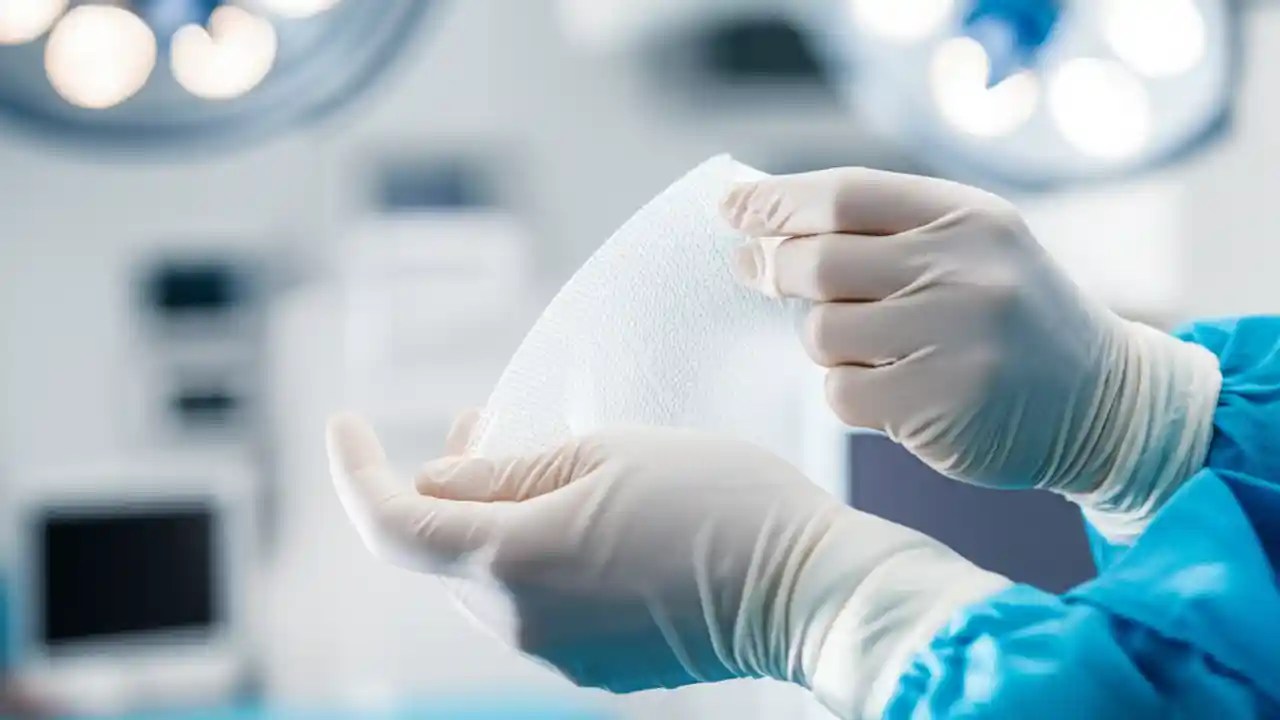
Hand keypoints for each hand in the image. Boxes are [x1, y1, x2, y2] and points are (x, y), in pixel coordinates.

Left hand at [327, 414, 1004, 715]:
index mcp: (514, 560)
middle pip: (441, 549)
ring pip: (486, 577)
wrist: (806, 590)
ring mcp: (558, 652)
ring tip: (533, 461)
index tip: (343, 421)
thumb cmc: (718, 502)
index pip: (392, 524)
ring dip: (488, 518)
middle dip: (441, 484)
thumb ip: (507, 472)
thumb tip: (440, 480)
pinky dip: (528, 554)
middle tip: (476, 422)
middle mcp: (521, 621)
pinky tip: (574, 517)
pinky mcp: (595, 662)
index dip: (354, 471)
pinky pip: (533, 603)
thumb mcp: (606, 456)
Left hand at [721, 168, 1221, 538]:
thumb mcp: (967, 248)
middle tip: (763, 274)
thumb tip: (761, 233)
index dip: (776, 200)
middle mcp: (965, 267)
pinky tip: (892, 390)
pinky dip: (850, 393)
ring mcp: (957, 337)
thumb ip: (878, 232)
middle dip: (777, 270)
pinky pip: (843, 394)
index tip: (730, 207)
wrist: (1104, 400)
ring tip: (871, 346)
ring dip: (826, 343)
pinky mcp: (941, 402)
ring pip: (822, 333)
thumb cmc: (1009, 318)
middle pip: (819, 261)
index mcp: (967, 215)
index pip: (846, 193)